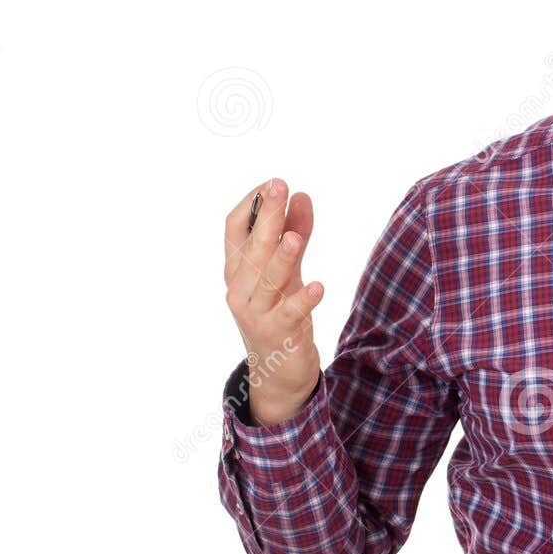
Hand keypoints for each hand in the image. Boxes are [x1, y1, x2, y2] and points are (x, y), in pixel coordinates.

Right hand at [224, 177, 323, 424]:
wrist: (278, 370)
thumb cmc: (279, 312)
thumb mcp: (287, 271)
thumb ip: (295, 234)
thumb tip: (301, 197)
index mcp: (237, 269)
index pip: (234, 230)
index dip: (250, 205)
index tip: (270, 182)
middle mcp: (240, 289)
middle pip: (253, 248)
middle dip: (266, 217)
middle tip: (279, 187)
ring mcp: (256, 313)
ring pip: (267, 280)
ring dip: (281, 257)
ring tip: (293, 236)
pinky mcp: (278, 334)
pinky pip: (290, 314)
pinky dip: (303, 300)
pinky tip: (318, 286)